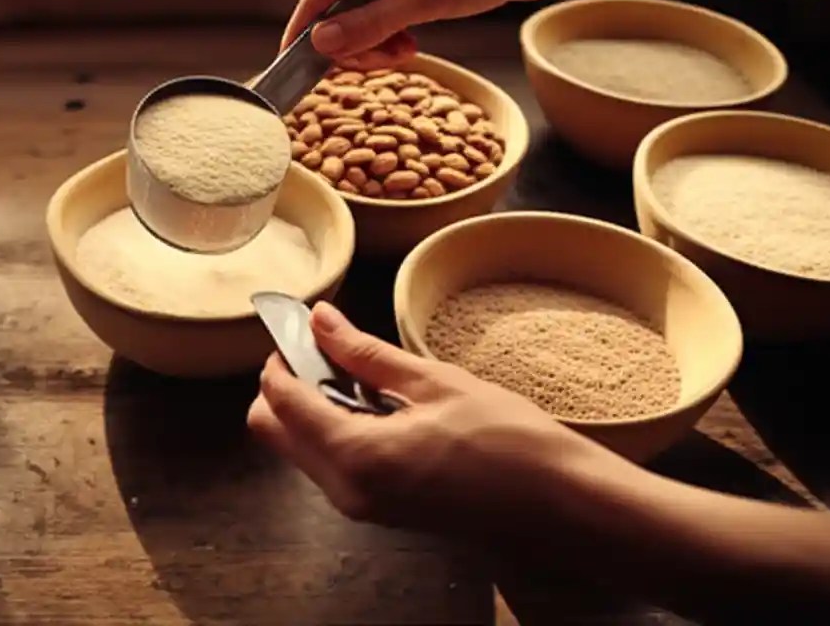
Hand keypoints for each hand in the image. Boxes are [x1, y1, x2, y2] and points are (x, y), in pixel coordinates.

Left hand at [247, 302, 615, 532]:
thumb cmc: (509, 442)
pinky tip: (377, 405)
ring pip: (297, 448)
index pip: (278, 400)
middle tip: (328, 350)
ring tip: (362, 375)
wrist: (557, 503)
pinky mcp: (376, 509)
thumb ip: (366, 353)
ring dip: (310, 407)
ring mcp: (359, 506)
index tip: (303, 327)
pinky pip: (328, 464)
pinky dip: (333, 429)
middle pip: (272, 430)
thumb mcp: (433, 382)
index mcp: (356, 455)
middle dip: (286, 384)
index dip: (282, 356)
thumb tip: (321, 320)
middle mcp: (345, 490)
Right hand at [282, 0, 572, 69]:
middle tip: (382, 63)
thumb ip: (368, 26)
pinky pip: (381, 12)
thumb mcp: (424, 2)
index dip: (304, 31)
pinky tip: (412, 42)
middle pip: (337, 7)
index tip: (291, 66)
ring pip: (359, 15)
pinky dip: (390, 35)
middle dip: (354, 43)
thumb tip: (320, 45)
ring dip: (375, 43)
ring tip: (406, 52)